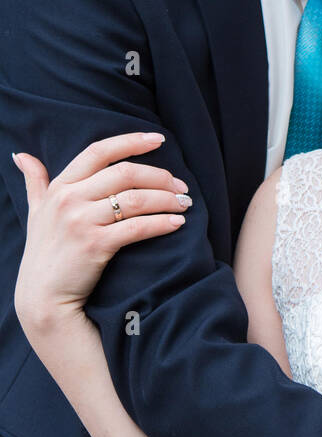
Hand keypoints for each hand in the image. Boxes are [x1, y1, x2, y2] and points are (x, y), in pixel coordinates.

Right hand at [13, 131, 191, 329]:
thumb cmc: (44, 252)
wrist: (42, 297)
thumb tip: (21, 155)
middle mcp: (69, 199)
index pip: (99, 151)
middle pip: (125, 173)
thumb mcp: (35, 212)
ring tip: (185, 203)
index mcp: (60, 186)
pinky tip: (177, 222)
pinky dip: (162, 222)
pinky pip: (138, 227)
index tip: (159, 139)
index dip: (131, 142)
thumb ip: (35, 181)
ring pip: (136, 199)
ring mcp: (81, 222)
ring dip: (167, 199)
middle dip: (160, 176)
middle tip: (181, 185)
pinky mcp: (96, 245)